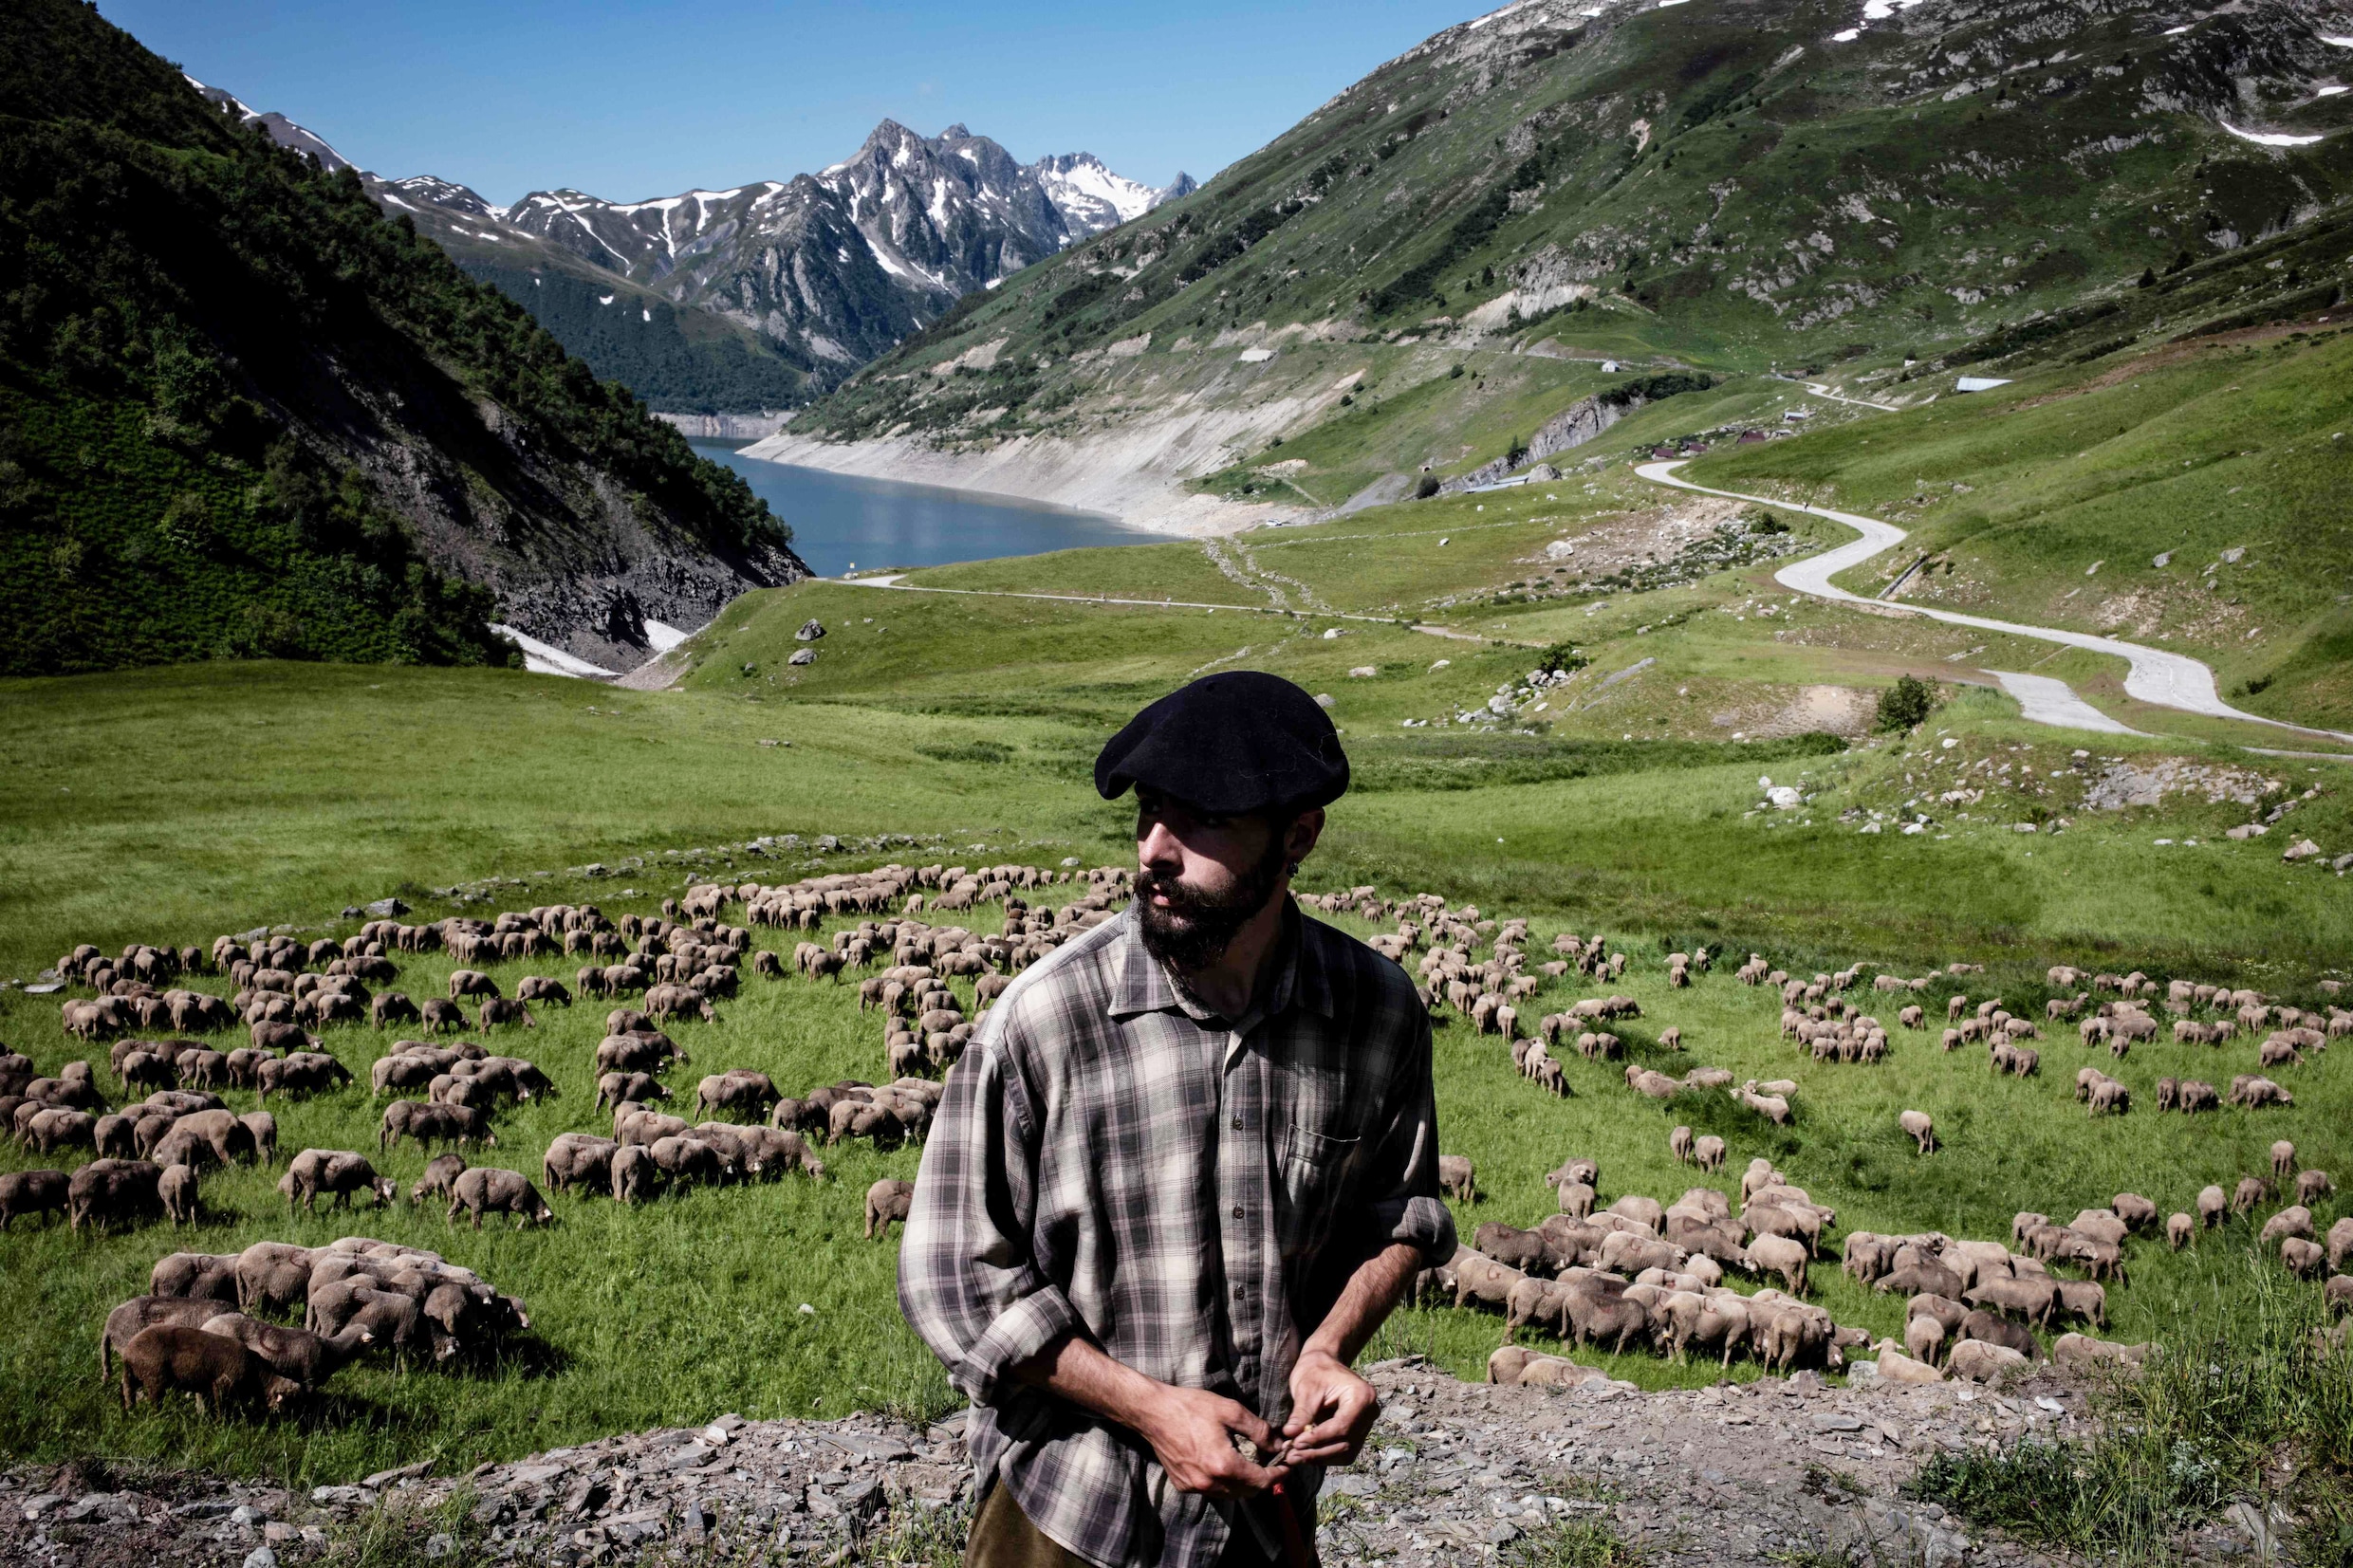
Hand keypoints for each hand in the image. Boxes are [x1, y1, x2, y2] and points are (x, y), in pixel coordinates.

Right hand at [1133, 1384, 1286, 1497]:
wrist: (1153, 1412)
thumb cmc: (1191, 1407)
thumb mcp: (1230, 1410)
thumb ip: (1258, 1430)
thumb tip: (1278, 1445)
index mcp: (1223, 1465)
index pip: (1261, 1482)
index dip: (1278, 1476)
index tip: (1287, 1467)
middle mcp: (1209, 1483)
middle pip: (1247, 1492)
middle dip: (1262, 1480)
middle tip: (1270, 1464)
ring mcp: (1195, 1486)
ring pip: (1230, 1494)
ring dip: (1243, 1483)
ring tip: (1249, 1463)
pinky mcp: (1183, 1485)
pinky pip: (1212, 1490)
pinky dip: (1223, 1482)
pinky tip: (1223, 1463)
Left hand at [1281, 1348, 1381, 1467]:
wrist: (1324, 1364)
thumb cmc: (1316, 1370)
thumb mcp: (1306, 1387)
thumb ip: (1301, 1413)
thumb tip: (1290, 1435)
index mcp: (1362, 1396)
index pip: (1342, 1426)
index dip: (1318, 1438)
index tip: (1296, 1443)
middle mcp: (1370, 1413)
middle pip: (1345, 1443)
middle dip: (1317, 1452)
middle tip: (1292, 1456)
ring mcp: (1366, 1424)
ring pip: (1345, 1452)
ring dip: (1320, 1457)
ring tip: (1295, 1457)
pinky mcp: (1358, 1433)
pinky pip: (1344, 1451)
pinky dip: (1325, 1455)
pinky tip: (1306, 1454)